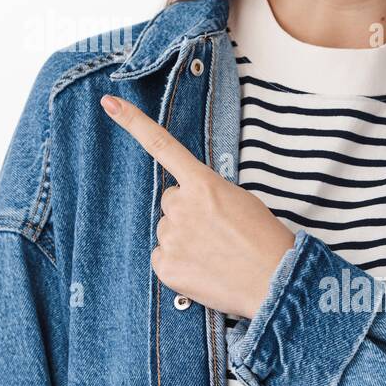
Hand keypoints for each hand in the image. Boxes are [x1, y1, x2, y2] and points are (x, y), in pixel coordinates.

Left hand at [100, 93, 295, 318]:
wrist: (275, 283)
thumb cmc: (264, 240)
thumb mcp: (240, 200)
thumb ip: (207, 193)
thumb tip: (190, 204)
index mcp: (203, 183)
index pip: (162, 146)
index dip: (133, 122)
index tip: (109, 103)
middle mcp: (181, 206)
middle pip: (171, 202)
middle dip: (188, 213)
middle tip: (217, 232)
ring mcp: (171, 236)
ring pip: (168, 231)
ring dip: (185, 240)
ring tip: (216, 254)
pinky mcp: (165, 266)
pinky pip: (163, 258)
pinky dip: (179, 264)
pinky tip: (203, 269)